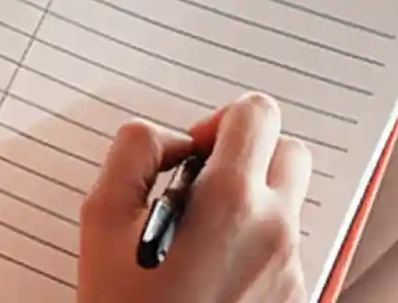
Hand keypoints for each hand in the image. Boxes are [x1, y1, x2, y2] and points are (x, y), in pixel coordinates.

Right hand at [77, 93, 312, 302]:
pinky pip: (285, 250)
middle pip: (289, 151)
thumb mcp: (101, 220)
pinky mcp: (296, 298)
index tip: (196, 149)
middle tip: (203, 186)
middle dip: (250, 156)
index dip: (222, 119)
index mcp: (231, 200)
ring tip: (200, 241)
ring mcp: (291, 268)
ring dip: (252, 204)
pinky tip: (212, 276)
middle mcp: (274, 229)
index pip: (257, 113)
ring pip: (287, 204)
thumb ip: (133, 153)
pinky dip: (255, 248)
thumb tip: (169, 140)